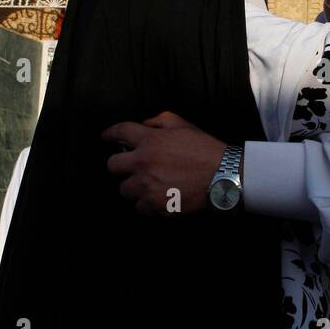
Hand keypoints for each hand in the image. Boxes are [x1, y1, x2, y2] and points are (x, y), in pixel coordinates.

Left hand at [102, 111, 226, 215]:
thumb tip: (144, 125)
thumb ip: (158, 120)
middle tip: (131, 167)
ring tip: (148, 185)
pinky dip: (145, 204)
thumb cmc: (205, 149)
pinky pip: (138, 208)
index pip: (119, 132)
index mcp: (149, 140)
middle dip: (120, 166)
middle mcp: (143, 162)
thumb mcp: (183, 125)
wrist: (224, 176)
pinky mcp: (155, 205)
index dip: (109, 134)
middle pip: (112, 166)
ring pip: (123, 190)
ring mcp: (147, 185)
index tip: (106, 138)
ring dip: (133, 187)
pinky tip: (157, 198)